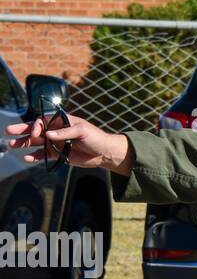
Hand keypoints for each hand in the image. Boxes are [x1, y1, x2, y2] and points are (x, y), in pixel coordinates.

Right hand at [5, 115, 132, 174]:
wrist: (104, 153)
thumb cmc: (96, 137)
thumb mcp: (83, 131)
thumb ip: (65, 132)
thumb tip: (48, 135)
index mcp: (62, 121)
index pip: (43, 120)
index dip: (36, 125)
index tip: (35, 133)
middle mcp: (56, 131)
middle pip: (35, 130)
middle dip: (22, 130)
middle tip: (8, 131)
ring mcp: (55, 142)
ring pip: (36, 142)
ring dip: (24, 143)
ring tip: (12, 145)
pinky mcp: (57, 154)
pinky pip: (42, 154)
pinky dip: (34, 156)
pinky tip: (26, 158)